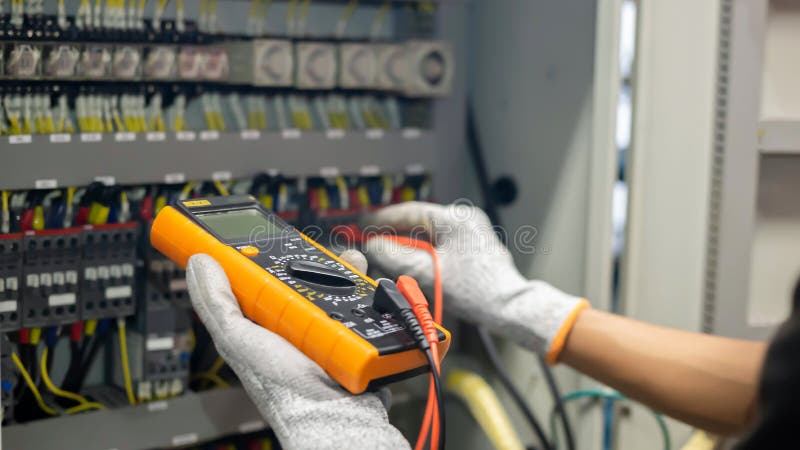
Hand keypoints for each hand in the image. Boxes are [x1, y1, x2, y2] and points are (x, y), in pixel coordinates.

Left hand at [186, 252, 409, 449]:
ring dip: (345, 268)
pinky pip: (360, 300)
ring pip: (335, 283)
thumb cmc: (285, 387)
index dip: (257, 250)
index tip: (259, 227)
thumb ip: (217, 302)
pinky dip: (367, 288)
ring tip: (349, 261)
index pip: (256, 276)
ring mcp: (325, 328)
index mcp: (261, 324)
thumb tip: (198, 261)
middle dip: (310, 256)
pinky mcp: (354, 333)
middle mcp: (292, 324)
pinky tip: (367, 283)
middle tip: (314, 246)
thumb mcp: (238, 340)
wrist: (336, 413)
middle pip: (300, 274)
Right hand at [362, 201, 588, 361]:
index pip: (409, 211)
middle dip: (393, 234)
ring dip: (407, 246)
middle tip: (369, 242)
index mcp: (455, 218)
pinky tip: (410, 266)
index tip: (361, 223)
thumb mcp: (425, 272)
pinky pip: (440, 246)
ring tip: (386, 256)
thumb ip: (393, 256)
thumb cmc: (476, 291)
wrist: (508, 308)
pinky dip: (422, 254)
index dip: (381, 218)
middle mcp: (464, 221)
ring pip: (428, 236)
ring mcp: (471, 235)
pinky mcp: (473, 251)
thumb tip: (372, 246)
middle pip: (418, 223)